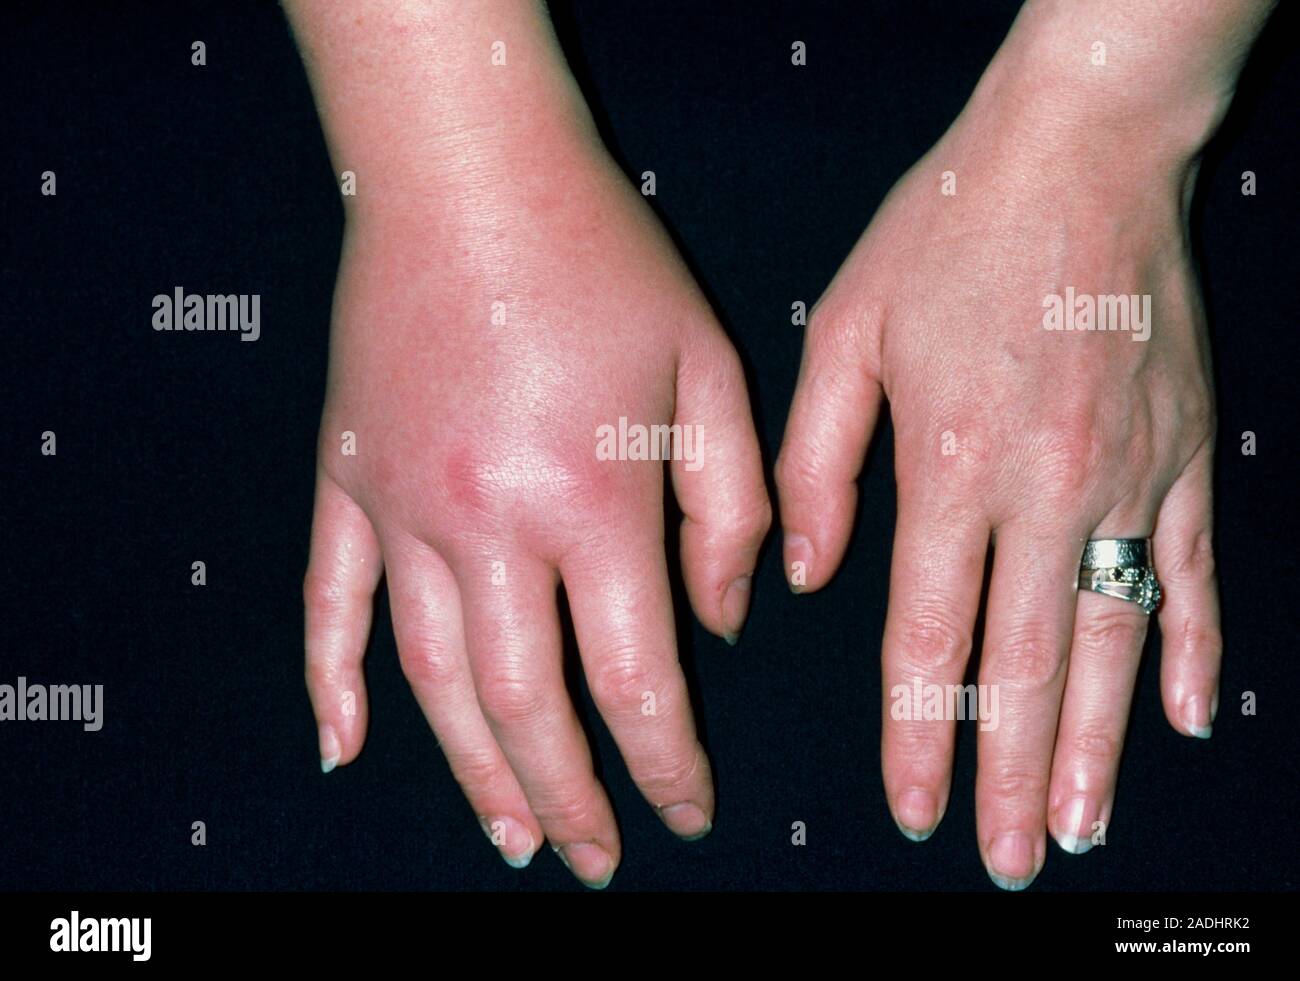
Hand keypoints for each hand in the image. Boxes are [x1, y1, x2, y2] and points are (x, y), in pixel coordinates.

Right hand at [302, 141, 768, 886]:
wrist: (467, 172)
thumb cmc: (600, 258)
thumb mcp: (709, 368)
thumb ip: (731, 508)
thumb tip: (726, 622)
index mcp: (590, 500)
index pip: (636, 678)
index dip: (666, 763)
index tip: (690, 810)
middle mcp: (487, 524)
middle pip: (527, 704)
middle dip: (572, 796)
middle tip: (598, 857)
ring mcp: (400, 508)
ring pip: (432, 679)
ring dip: (473, 770)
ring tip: (509, 835)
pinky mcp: (346, 480)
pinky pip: (330, 604)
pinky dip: (333, 684)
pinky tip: (344, 750)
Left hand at [774, 0, 1265, 888]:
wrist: (1077, 153)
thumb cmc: (950, 234)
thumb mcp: (844, 334)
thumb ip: (816, 465)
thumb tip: (812, 577)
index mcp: (945, 467)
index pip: (925, 639)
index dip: (916, 737)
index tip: (914, 809)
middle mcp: (1040, 489)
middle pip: (1023, 666)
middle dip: (1010, 775)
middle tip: (1007, 858)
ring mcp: (1124, 477)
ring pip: (1110, 641)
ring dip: (1097, 744)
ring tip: (1083, 827)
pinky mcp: (1182, 453)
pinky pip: (1191, 571)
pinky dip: (1190, 646)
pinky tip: (1183, 717)